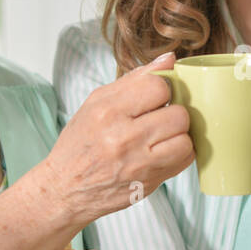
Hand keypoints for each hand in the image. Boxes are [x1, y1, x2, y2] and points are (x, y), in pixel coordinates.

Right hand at [49, 53, 193, 225]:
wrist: (65, 189)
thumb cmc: (80, 144)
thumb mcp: (96, 104)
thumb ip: (135, 80)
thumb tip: (169, 59)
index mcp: (107, 111)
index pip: (158, 86)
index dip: (161, 90)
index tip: (153, 98)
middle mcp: (123, 138)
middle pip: (178, 114)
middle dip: (172, 113)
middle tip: (158, 118)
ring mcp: (138, 164)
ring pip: (185, 139)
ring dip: (178, 135)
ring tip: (162, 135)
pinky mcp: (150, 182)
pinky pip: (185, 160)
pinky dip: (179, 153)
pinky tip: (163, 151)